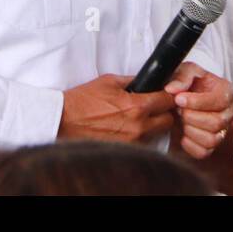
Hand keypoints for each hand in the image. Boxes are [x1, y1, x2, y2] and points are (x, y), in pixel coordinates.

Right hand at [58, 74, 176, 143]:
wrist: (64, 120)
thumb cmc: (83, 100)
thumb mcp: (110, 81)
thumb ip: (133, 81)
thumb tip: (149, 80)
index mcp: (137, 107)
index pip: (168, 101)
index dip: (168, 95)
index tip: (165, 94)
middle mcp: (138, 127)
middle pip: (168, 121)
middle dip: (164, 112)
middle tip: (154, 106)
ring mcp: (132, 142)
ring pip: (156, 133)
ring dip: (153, 125)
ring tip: (138, 117)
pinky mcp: (124, 151)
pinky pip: (142, 143)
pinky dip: (140, 136)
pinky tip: (128, 127)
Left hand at [164, 62, 232, 159]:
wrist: (183, 97)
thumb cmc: (189, 83)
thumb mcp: (186, 71)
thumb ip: (181, 77)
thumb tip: (172, 90)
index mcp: (226, 92)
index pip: (219, 101)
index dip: (196, 102)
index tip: (179, 99)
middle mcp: (228, 112)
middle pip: (216, 122)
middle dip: (191, 116)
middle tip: (178, 109)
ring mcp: (222, 130)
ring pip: (211, 140)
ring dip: (190, 130)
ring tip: (181, 119)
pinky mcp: (211, 145)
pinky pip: (203, 152)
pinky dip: (189, 144)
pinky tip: (182, 132)